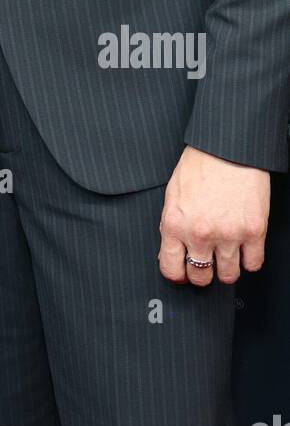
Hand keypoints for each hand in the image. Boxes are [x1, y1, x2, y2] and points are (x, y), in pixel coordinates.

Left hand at [158, 145, 269, 285]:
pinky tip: (244, 248)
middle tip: (207, 263)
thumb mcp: (173, 195)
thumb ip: (172, 226)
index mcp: (175, 224)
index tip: (182, 273)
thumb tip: (172, 252)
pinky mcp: (254, 231)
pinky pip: (253, 264)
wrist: (228, 148)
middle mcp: (200, 234)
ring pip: (229, 276)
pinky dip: (249, 260)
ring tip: (226, 254)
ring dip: (227, 268)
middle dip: (203, 274)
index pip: (172, 268)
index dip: (177, 274)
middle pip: (201, 277)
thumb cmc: (200, 165)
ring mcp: (229, 235)